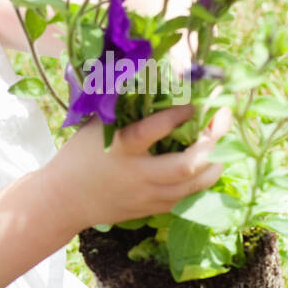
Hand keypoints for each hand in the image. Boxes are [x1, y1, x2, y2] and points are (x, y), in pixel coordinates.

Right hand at [44, 103, 232, 230]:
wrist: (64, 201)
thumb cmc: (81, 156)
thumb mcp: (97, 126)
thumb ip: (124, 108)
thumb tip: (156, 78)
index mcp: (121, 148)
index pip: (153, 130)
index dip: (177, 115)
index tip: (194, 101)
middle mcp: (139, 175)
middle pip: (187, 165)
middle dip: (212, 142)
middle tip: (223, 118)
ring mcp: (149, 195)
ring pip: (195, 185)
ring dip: (216, 162)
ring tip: (224, 140)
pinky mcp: (153, 209)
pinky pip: (188, 197)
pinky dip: (203, 179)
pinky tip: (211, 163)